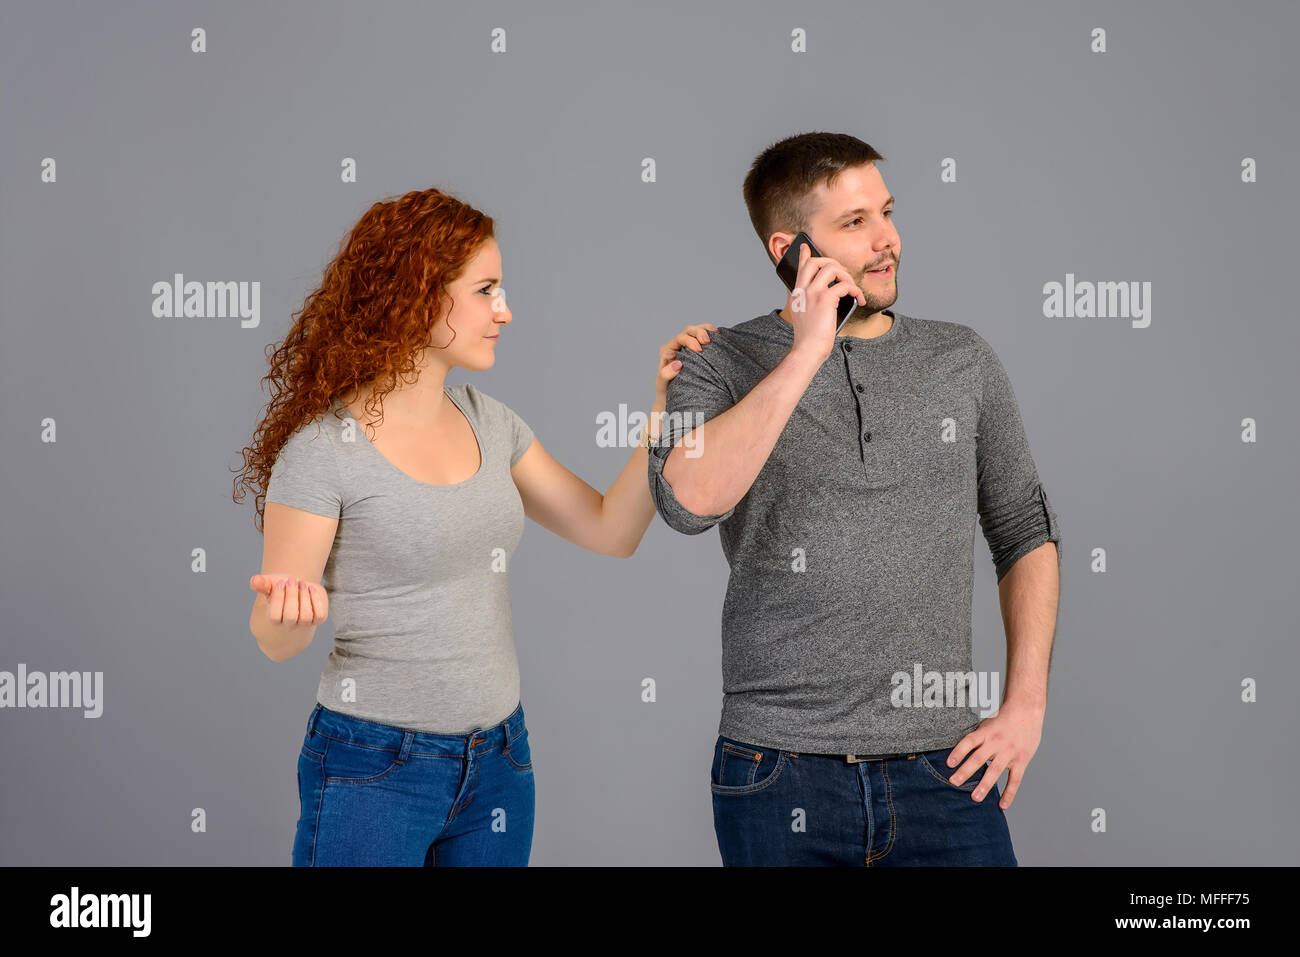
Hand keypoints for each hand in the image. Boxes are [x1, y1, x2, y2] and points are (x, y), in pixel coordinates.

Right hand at [249, 573, 328, 627]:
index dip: (277, 599)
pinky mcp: (318, 618)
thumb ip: (262, 584)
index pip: (274, 616)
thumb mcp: (271, 584)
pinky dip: (316, 601)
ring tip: (301, 583)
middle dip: (291, 595)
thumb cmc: (281, 588)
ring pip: (305, 616)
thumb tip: (253, 581)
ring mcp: (305, 623)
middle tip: (292, 579)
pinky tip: (311, 588)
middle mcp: (290, 625)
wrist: (299, 589)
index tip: (280, 583)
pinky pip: (319, 615)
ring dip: (304, 597)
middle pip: (291, 616)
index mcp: (275, 619)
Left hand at [654, 323, 717, 400]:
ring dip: (706, 330)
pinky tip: (719, 337)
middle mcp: (677, 345)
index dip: (690, 341)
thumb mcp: (662, 384)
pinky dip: (711, 335)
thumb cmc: (665, 390)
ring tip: (716, 334)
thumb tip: (678, 364)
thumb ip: (665, 375)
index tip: (699, 350)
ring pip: (696, 331)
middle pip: (688, 331)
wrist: (671, 395)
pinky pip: (703, 338)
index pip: (679, 338)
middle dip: (699, 332)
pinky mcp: (696, 350)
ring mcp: (687, 347)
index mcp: (668, 350)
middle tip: (707, 341)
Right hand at [786, 241, 865, 361]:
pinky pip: (845, 285)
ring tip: (852, 289)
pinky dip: (855, 290)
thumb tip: (830, 293)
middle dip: (834, 264)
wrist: (807, 350)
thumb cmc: (809, 338)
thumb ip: (810, 302)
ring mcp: (812, 293)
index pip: (800, 268)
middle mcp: (803, 290)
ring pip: (832, 268)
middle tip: (844, 275)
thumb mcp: (804, 316)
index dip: (804, 255)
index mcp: (797, 294)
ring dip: (847, 276)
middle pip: (816, 262)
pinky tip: (859, 299)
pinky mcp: (825, 299)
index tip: (806, 247)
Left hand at [942, 698, 1044, 808]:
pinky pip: (1015, 779)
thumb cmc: (1003, 719)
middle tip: (953, 782)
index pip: (969, 742)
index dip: (958, 752)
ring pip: (995, 771)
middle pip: (978, 758)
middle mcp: (996, 742)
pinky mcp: (1021, 760)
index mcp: (985, 732)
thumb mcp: (986, 723)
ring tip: (975, 798)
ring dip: (984, 785)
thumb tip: (960, 752)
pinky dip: (1009, 793)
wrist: (1027, 710)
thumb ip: (976, 738)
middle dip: (965, 772)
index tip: (949, 764)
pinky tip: (1002, 805)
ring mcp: (1009, 752)